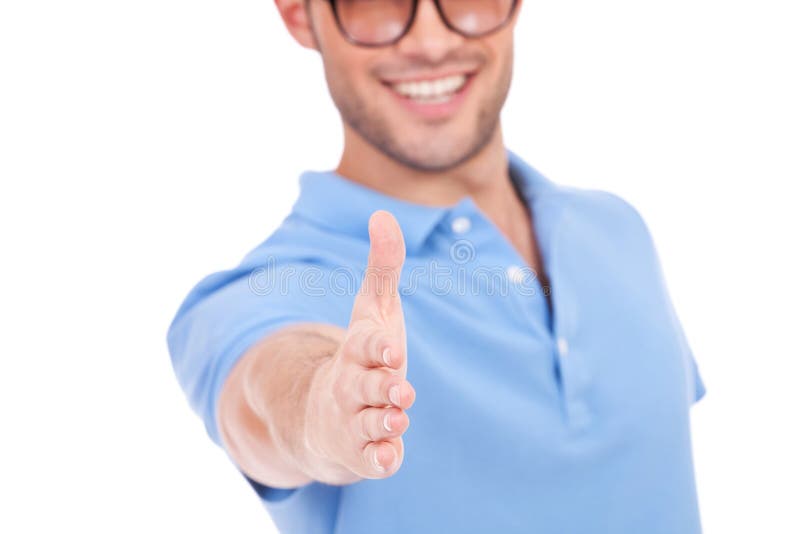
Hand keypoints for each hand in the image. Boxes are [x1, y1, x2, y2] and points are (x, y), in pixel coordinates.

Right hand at [303, 210, 414, 480]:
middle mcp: (350, 386)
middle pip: (364, 386)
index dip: (378, 346)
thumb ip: (383, 267)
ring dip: (382, 423)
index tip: (393, 348)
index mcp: (356, 351)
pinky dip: (380, 461)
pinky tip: (389, 457)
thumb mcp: (373, 312)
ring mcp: (354, 422)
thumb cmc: (361, 357)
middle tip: (402, 391)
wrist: (323, 415)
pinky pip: (372, 461)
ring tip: (398, 419)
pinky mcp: (363, 453)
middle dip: (382, 388)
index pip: (365, 345)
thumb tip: (383, 213)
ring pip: (366, 425)